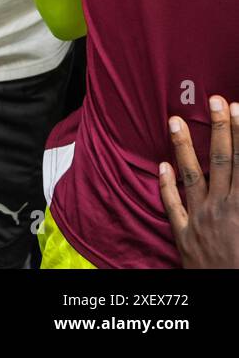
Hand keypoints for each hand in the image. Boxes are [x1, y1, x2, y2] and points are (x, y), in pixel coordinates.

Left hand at [159, 95, 238, 267]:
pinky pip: (172, 206)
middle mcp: (223, 208)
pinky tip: (162, 165)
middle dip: (220, 129)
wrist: (230, 293)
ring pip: (192, 175)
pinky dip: (166, 184)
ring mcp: (200, 220)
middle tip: (215, 100)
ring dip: (184, 146)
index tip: (238, 107)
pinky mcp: (184, 235)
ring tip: (174, 120)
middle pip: (222, 160)